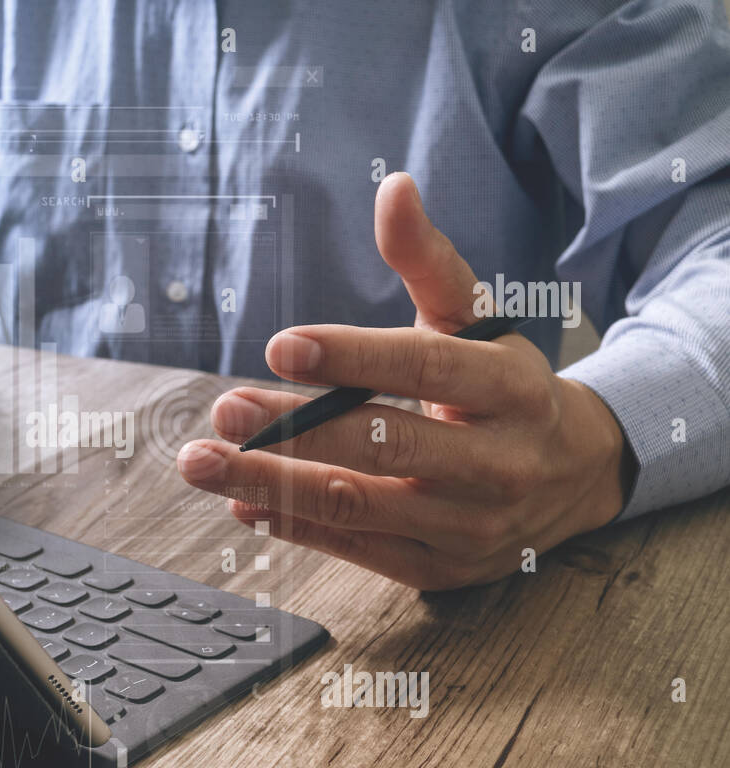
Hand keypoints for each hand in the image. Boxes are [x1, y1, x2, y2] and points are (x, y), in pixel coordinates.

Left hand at [177, 172, 634, 590]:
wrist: (574, 477)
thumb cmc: (505, 390)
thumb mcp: (479, 323)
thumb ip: (429, 262)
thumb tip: (392, 188)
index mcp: (509, 389)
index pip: (424, 366)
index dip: (350, 356)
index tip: (279, 347)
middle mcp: (496, 463)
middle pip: (382, 445)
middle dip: (293, 429)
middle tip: (222, 410)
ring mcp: (469, 525)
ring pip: (357, 505)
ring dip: (271, 482)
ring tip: (204, 461)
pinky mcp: (442, 568)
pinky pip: (356, 549)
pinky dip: (293, 523)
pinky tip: (240, 499)